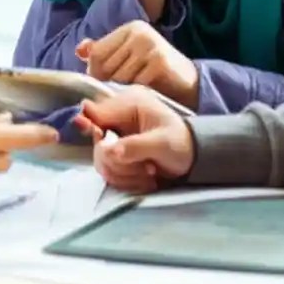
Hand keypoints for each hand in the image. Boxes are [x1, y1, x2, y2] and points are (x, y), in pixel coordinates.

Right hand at [72, 88, 193, 192]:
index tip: (101, 142)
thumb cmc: (181, 143)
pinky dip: (125, 179)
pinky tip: (144, 177)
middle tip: (146, 167)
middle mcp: (117, 118)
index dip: (91, 128)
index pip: (95, 112)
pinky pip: (108, 171)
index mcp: (129, 104)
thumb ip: (135, 146)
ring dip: (124, 173)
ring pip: (101, 161)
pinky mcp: (115, 154)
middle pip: (97, 144)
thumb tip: (108, 151)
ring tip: (149, 171)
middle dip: (120, 162)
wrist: (192, 157)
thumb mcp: (163, 143)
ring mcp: (114, 137)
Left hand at [77, 21, 198, 109]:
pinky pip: (134, 85)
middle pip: (106, 66)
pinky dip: (137, 94)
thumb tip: (80, 50)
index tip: (107, 80)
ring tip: (135, 89)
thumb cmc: (154, 71)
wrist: (188, 82)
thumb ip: (104, 52)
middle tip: (123, 88)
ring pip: (118, 77)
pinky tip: (146, 92)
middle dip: (109, 83)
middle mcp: (139, 33)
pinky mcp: (159, 62)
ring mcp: (150, 46)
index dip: (97, 72)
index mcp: (130, 29)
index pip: (97, 52)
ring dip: (123, 90)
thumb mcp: (128, 57)